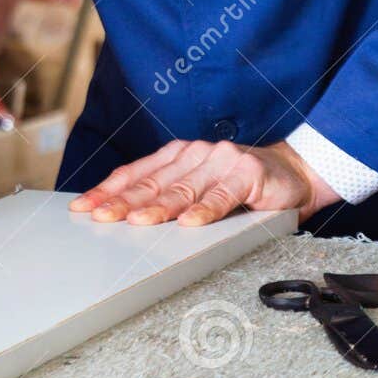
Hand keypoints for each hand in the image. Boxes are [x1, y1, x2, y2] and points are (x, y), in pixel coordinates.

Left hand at [69, 138, 339, 226]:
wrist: (293, 174)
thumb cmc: (241, 186)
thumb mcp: (199, 188)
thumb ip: (170, 196)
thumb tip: (126, 218)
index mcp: (180, 155)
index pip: (137, 173)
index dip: (109, 190)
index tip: (84, 207)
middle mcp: (197, 153)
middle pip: (154, 182)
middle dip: (123, 201)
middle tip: (100, 216)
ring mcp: (222, 160)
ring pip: (184, 188)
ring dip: (157, 207)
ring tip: (135, 222)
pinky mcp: (247, 172)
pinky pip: (222, 196)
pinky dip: (204, 211)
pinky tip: (188, 224)